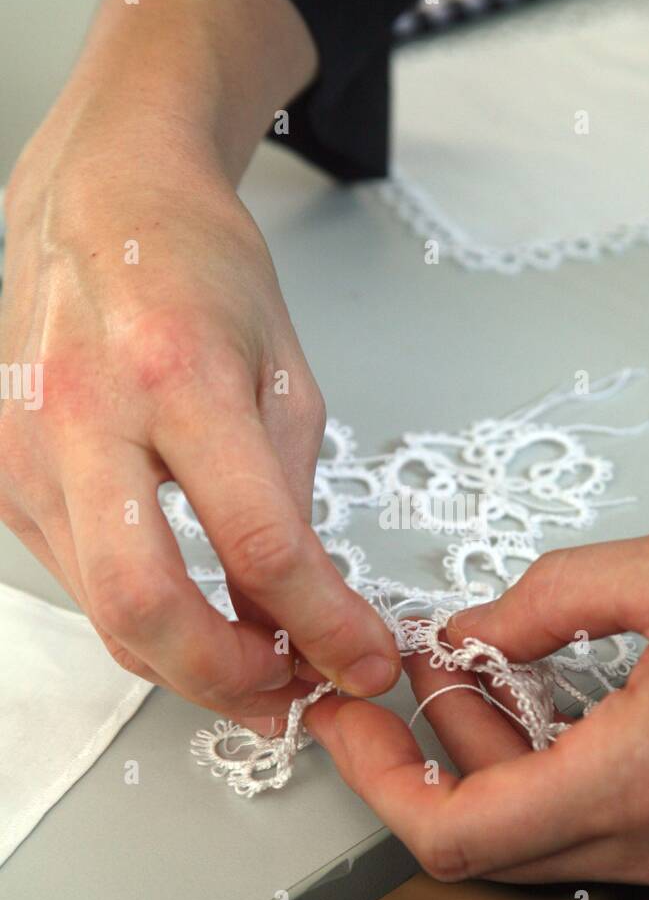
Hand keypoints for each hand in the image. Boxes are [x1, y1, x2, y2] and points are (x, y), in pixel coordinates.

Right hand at [0, 144, 398, 719]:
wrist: (99, 204)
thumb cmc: (199, 271)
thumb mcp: (283, 377)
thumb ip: (291, 504)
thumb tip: (302, 620)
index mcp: (177, 373)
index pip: (257, 540)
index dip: (322, 624)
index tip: (363, 660)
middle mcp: (82, 416)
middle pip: (146, 605)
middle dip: (228, 679)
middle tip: (289, 695)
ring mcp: (22, 452)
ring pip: (104, 614)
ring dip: (189, 663)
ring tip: (257, 664)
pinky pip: (80, 584)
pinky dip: (143, 619)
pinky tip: (193, 613)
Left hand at [305, 513, 648, 899]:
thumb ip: (546, 602)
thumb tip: (473, 633)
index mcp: (643, 785)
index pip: (456, 837)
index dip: (380, 783)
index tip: (348, 726)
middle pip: (493, 837)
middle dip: (443, 748)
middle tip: (432, 663)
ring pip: (547, 834)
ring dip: (502, 756)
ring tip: (500, 664)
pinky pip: (604, 828)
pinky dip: (561, 770)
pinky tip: (568, 698)